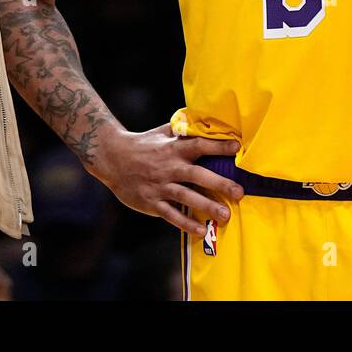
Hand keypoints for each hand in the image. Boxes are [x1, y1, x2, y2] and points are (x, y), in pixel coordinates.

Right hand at [86, 123, 244, 235]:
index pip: (199, 145)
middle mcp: (169, 167)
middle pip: (197, 175)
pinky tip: (200, 230)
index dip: (218, 146)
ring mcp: (160, 186)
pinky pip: (171, 214)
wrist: (112, 158)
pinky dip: (185, 223)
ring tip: (226, 215)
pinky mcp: (152, 202)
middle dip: (219, 184)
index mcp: (174, 149)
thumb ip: (183, 129)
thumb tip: (206, 120)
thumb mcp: (162, 132)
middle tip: (239, 192)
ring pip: (186, 197)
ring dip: (207, 206)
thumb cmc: (143, 144)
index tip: (237, 147)